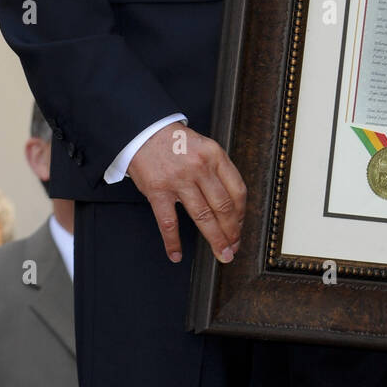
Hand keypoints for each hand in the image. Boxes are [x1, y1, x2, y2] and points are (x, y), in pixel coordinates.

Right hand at [127, 122, 245, 265]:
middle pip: (223, 207)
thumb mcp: (205, 147)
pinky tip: (177, 254)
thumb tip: (232, 203)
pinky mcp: (158, 190)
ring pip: (203, 217)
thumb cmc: (177, 143)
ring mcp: (179, 180)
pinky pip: (168, 222)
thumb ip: (218, 170)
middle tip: (234, 248)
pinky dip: (172, 242)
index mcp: (216, 156)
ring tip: (221, 254)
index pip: (237, 190)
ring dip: (215, 239)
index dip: (242, 214)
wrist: (145, 131)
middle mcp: (200, 168)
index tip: (241, 227)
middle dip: (232, 232)